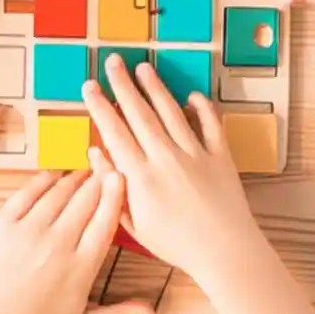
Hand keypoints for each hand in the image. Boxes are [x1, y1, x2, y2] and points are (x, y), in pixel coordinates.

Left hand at [0, 171, 154, 313]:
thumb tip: (151, 313)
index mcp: (80, 267)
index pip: (105, 221)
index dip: (115, 195)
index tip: (121, 178)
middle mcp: (58, 244)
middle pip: (86, 200)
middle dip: (99, 179)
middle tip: (106, 166)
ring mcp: (30, 231)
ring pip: (60, 192)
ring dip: (74, 177)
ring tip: (84, 170)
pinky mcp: (6, 224)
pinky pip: (28, 193)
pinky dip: (43, 180)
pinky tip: (53, 174)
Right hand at [82, 56, 259, 280]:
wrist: (225, 252)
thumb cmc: (176, 244)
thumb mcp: (135, 223)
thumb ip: (113, 186)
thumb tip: (95, 154)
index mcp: (141, 176)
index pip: (114, 132)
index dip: (99, 106)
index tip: (89, 85)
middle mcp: (166, 158)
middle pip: (140, 113)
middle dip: (123, 85)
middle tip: (113, 61)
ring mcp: (195, 154)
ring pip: (171, 112)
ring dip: (156, 88)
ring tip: (144, 67)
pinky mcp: (220, 156)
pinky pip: (210, 125)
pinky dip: (202, 108)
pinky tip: (193, 95)